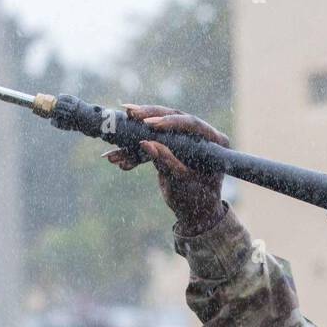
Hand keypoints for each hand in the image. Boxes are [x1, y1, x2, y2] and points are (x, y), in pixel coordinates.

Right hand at [104, 104, 227, 235]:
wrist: (195, 214)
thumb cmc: (196, 200)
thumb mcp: (181, 182)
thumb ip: (166, 162)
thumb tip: (145, 143)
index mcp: (213, 141)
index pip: (191, 124)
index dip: (169, 122)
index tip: (150, 124)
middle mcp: (199, 135)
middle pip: (171, 118)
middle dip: (147, 117)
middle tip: (129, 112)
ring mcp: (183, 140)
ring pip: (156, 131)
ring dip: (133, 141)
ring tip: (112, 153)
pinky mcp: (169, 147)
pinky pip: (149, 145)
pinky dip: (133, 154)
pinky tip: (116, 160)